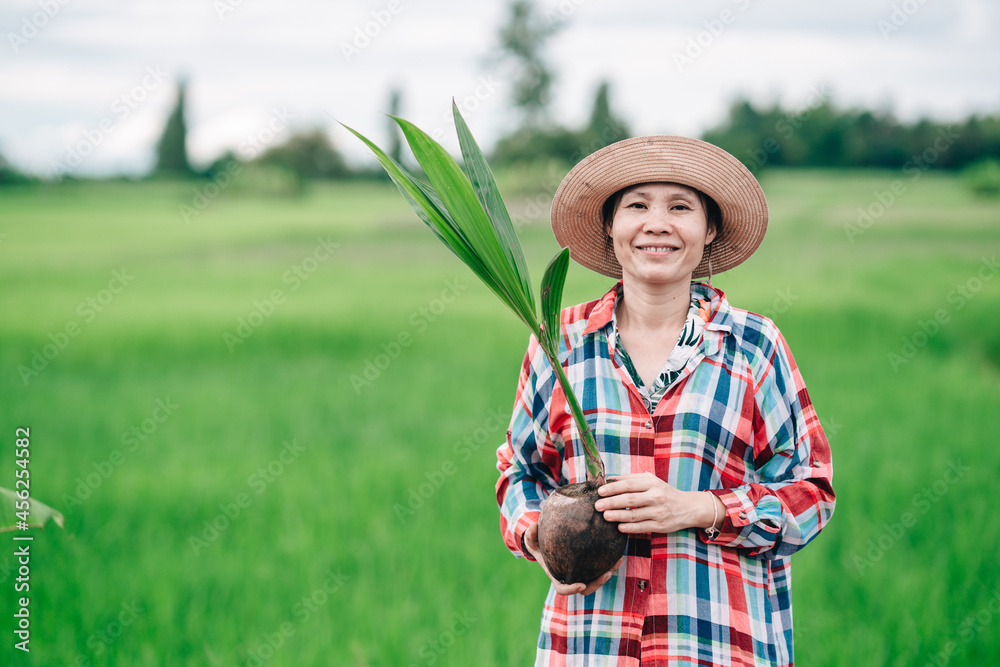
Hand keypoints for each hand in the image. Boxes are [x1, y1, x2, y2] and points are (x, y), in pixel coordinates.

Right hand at [523, 522, 622, 596]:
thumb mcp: (532, 540)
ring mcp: (582, 572)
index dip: (572, 589)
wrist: (548, 544)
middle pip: (586, 588)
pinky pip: (602, 568)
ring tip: (617, 561)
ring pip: (597, 578)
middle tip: (607, 573)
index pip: (564, 589)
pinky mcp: (591, 566)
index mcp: (557, 576)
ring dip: (608, 572)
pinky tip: (619, 553)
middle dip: (598, 583)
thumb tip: (532, 526)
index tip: (581, 584)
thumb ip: (531, 535)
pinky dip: (611, 563)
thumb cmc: (539, 544)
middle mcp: (571, 577)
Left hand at [595, 472, 722, 534]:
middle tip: (597, 505)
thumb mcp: (651, 481)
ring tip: (605, 516)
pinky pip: (642, 527)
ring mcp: (658, 512)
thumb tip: (611, 479)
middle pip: (630, 499)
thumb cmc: (664, 492)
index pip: (629, 484)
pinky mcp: (660, 526)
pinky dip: (630, 528)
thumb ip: (632, 478)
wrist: (688, 507)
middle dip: (612, 502)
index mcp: (652, 483)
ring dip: (618, 516)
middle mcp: (656, 496)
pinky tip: (619, 527)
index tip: (600, 491)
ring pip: (635, 515)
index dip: (613, 488)